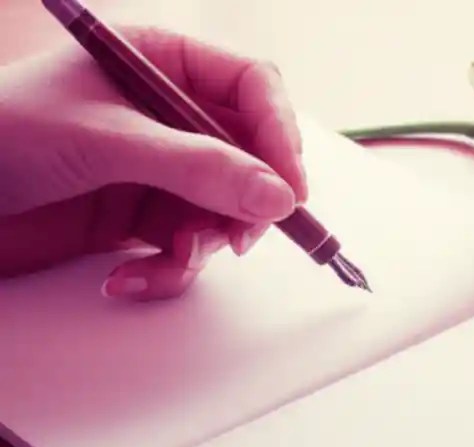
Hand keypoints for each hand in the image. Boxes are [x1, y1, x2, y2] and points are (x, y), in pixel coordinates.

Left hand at [0, 25, 305, 299]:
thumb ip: (197, 167)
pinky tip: (128, 276)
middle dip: (248, 203)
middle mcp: (166, 114)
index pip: (252, 88)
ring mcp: (156, 167)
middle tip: (241, 235)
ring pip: (224, 210)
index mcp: (160, 63)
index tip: (288, 189)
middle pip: (251, 156)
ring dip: (203, 245)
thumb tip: (276, 196)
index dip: (280, 136)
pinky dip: (167, 270)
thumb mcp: (106, 141)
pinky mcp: (138, 216)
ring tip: (170, 258)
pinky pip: (185, 246)